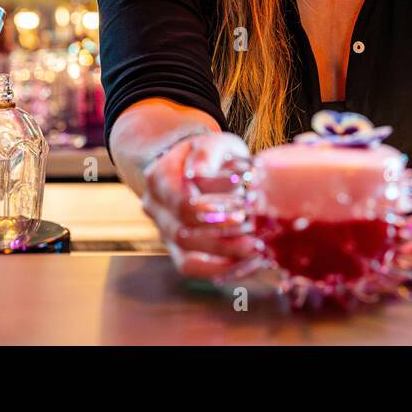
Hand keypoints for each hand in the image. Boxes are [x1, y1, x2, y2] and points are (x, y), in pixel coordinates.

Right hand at [141, 131, 263, 280]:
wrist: (196, 166)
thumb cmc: (211, 154)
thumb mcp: (212, 142)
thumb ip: (207, 153)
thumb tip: (200, 174)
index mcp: (159, 179)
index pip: (182, 203)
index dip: (210, 210)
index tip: (241, 209)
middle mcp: (156, 209)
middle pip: (183, 233)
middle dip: (221, 236)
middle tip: (253, 231)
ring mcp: (164, 232)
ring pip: (186, 257)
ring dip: (224, 255)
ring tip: (255, 248)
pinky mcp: (178, 251)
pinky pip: (194, 268)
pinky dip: (221, 269)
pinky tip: (248, 263)